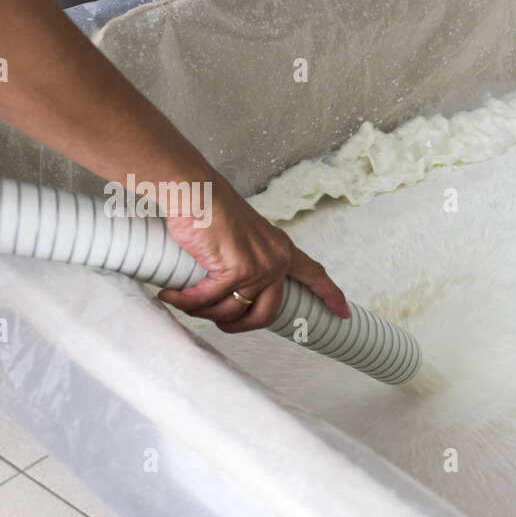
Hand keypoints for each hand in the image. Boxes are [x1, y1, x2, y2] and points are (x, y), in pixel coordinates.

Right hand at [156, 179, 350, 332]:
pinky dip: (188, 302)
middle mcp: (276, 260)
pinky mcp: (237, 270)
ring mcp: (259, 267)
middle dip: (239, 326)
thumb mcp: (238, 237)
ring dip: (204, 312)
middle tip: (219, 324)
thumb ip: (243, 262)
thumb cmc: (209, 210)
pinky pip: (210, 301)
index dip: (329, 295)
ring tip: (184, 301)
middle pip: (267, 314)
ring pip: (232, 310)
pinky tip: (172, 295)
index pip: (313, 274)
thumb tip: (229, 291)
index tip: (343, 312)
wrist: (195, 190)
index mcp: (280, 249)